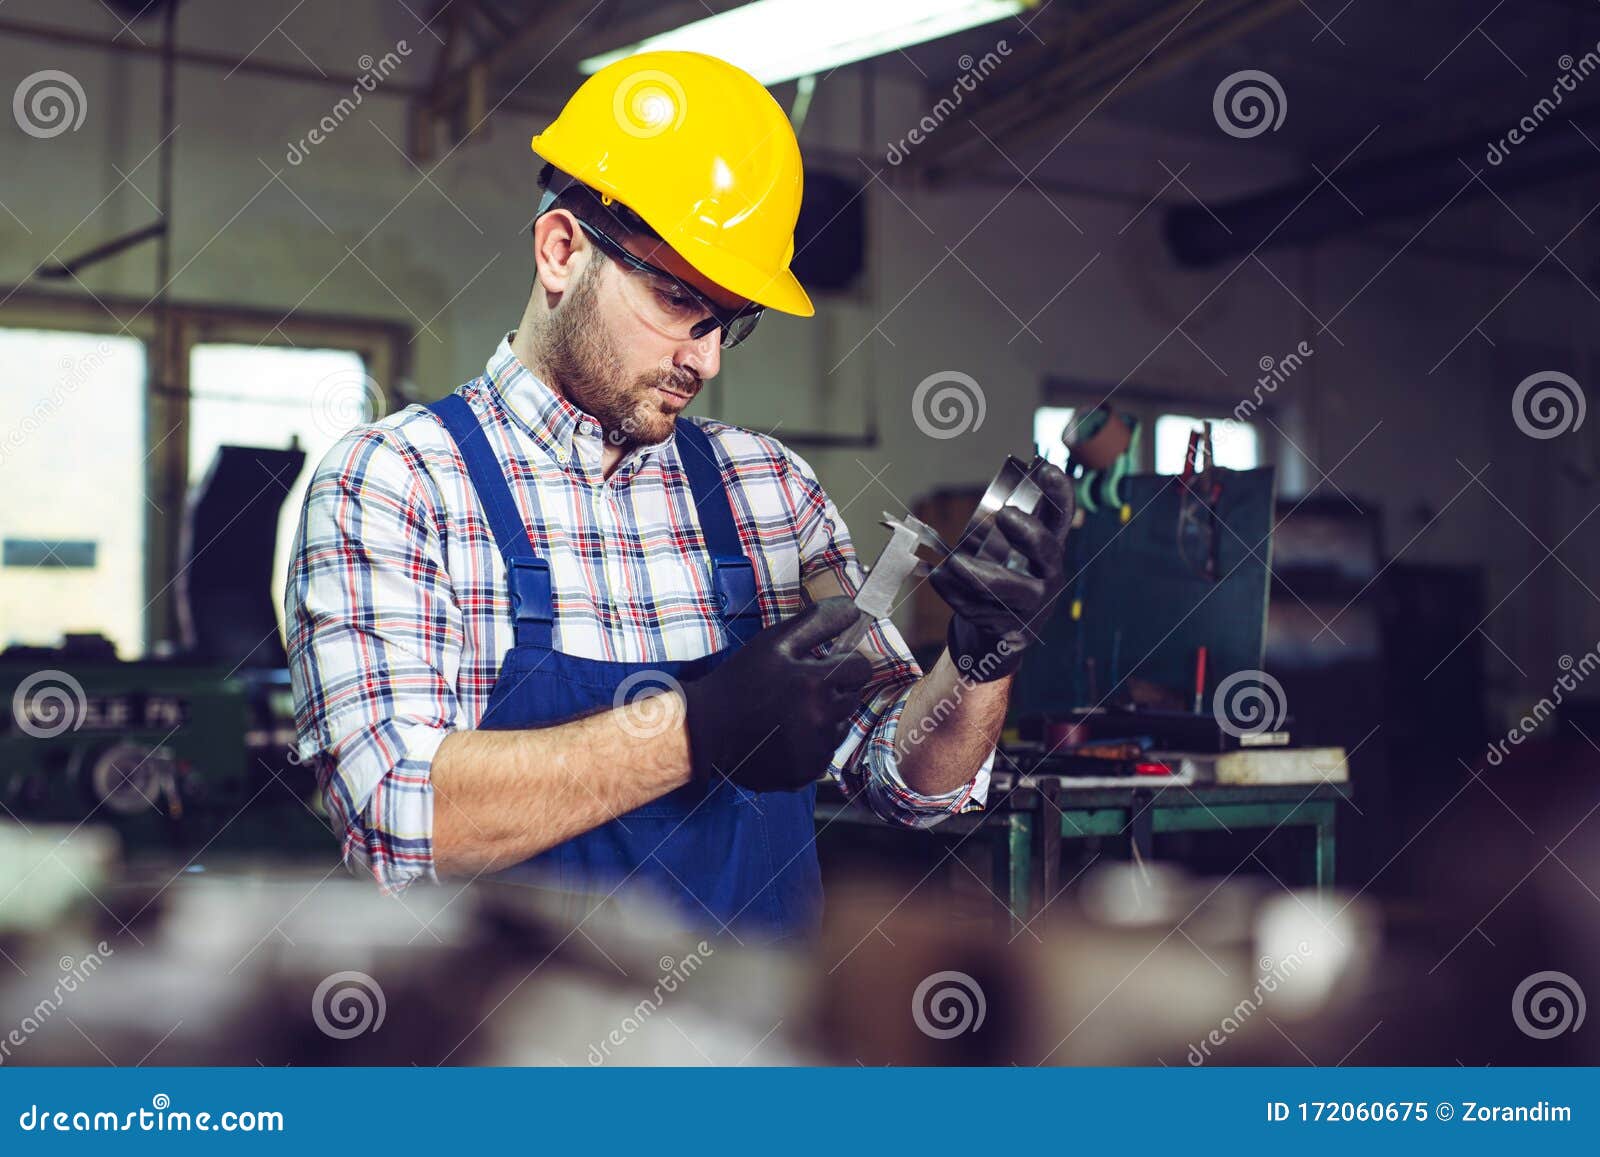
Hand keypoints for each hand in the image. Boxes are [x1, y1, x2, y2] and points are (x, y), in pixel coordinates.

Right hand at [681, 596, 873, 791]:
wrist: (707, 729)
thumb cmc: (741, 681)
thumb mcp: (774, 642)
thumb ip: (818, 622)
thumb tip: (855, 608)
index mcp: (816, 683)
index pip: (861, 669)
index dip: (843, 664)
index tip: (821, 667)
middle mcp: (821, 719)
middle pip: (853, 699)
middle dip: (833, 691)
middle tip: (800, 691)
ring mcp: (815, 750)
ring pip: (840, 727)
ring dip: (825, 719)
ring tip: (790, 715)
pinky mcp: (807, 772)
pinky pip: (825, 753)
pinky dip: (812, 745)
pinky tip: (786, 737)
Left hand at [931, 461, 1073, 681]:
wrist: (1004, 633)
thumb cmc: (1007, 576)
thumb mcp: (1015, 549)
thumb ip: (1009, 521)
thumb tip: (996, 480)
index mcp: (1050, 547)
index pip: (1061, 516)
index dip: (1059, 492)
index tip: (1046, 468)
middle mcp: (1050, 574)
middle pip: (1046, 549)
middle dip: (1027, 531)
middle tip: (1003, 514)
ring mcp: (1034, 605)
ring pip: (1007, 587)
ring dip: (977, 573)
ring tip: (952, 562)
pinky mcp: (1012, 629)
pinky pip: (979, 609)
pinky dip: (954, 594)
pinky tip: (938, 580)